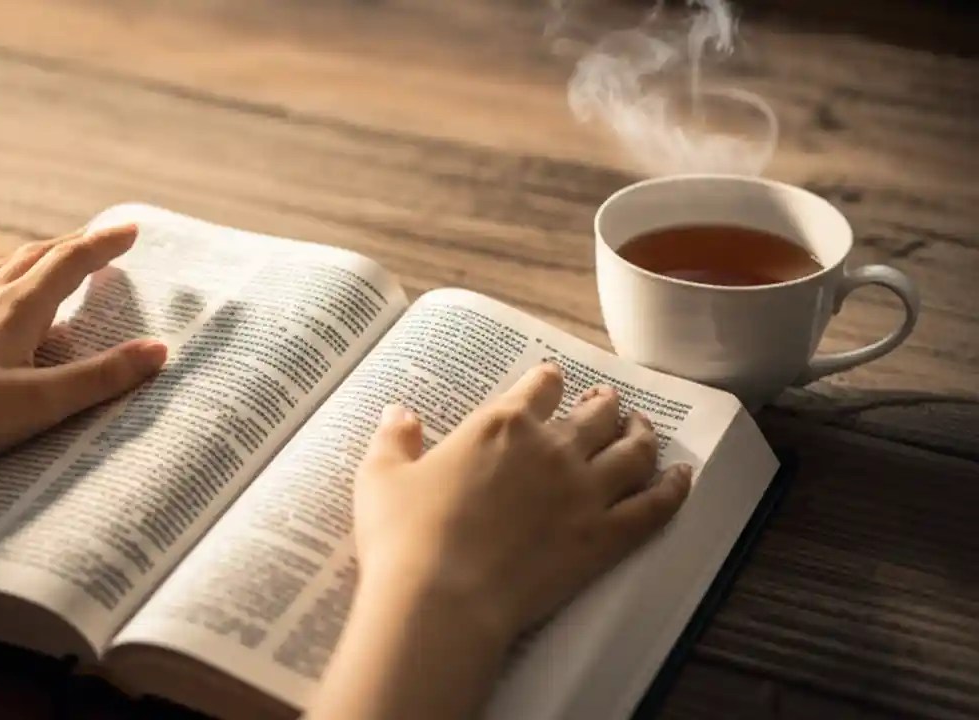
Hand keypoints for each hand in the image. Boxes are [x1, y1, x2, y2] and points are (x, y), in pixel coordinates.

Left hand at [0, 225, 166, 475]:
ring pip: (0, 267)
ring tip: (57, 245)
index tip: (131, 230)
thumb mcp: (40, 403)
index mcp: (18, 311)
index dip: (103, 246)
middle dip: (76, 246)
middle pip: (38, 258)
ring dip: (34, 252)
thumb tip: (158, 350)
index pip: (70, 265)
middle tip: (105, 239)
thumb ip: (101, 377)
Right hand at [354, 364, 691, 643]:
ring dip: (642, 435)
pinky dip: (673, 489)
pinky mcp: (604, 538)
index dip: (549, 381)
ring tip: (645, 428)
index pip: (539, 387)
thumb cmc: (404, 538)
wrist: (442, 599)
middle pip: (594, 414)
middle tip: (609, 402)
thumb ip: (394, 439)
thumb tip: (400, 413)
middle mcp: (551, 448)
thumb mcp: (382, 478)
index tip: (554, 380)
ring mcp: (584, 492)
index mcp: (500, 425)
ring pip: (632, 452)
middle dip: (604, 404)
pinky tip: (683, 478)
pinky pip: (654, 507)